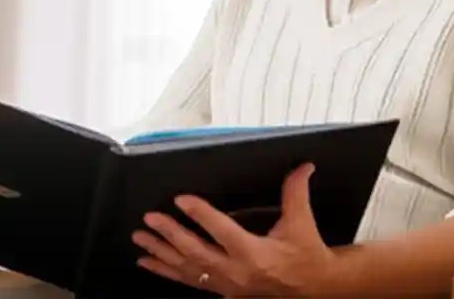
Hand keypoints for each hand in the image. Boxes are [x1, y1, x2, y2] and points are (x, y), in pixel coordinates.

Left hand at [133, 164, 340, 296]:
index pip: (222, 231)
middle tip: (150, 219)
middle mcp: (236, 272)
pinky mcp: (221, 289)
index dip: (201, 215)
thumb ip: (296, 193)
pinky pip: (188, 281)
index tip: (181, 199)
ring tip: (140, 238)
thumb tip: (303, 166)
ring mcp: (226, 284)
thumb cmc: (306, 255)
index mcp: (255, 254)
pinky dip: (166, 271)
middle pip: (197, 252)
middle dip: (171, 235)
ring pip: (188, 269)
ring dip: (161, 253)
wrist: (313, 288)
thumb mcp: (301, 223)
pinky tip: (147, 261)